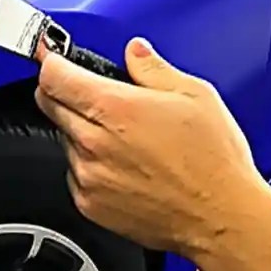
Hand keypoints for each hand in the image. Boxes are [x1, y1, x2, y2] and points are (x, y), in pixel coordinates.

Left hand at [33, 37, 269, 260]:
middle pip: (49, 104)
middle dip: (62, 90)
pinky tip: (123, 163)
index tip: (52, 56)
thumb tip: (134, 52)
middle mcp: (94, 142)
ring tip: (123, 135)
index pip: (54, 76)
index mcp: (116, 108)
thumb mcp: (194, 95)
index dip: (51, 60)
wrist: (221, 218)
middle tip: (89, 89)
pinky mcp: (90, 204)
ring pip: (63, 138)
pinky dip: (89, 163)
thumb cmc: (213, 162)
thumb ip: (152, 68)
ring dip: (80, 129)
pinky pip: (74, 172)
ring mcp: (89, 176)